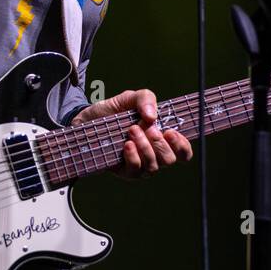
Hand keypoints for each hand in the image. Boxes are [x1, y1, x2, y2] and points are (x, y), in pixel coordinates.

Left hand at [72, 89, 192, 180]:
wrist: (87, 119)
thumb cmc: (113, 110)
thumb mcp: (130, 98)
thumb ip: (146, 99)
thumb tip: (153, 117)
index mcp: (161, 138)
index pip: (183, 152)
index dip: (182, 146)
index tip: (170, 132)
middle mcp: (153, 154)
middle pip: (169, 160)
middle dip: (160, 143)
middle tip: (148, 128)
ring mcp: (139, 165)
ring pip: (153, 166)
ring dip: (145, 147)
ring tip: (131, 129)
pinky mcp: (124, 172)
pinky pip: (135, 171)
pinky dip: (133, 156)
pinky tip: (126, 144)